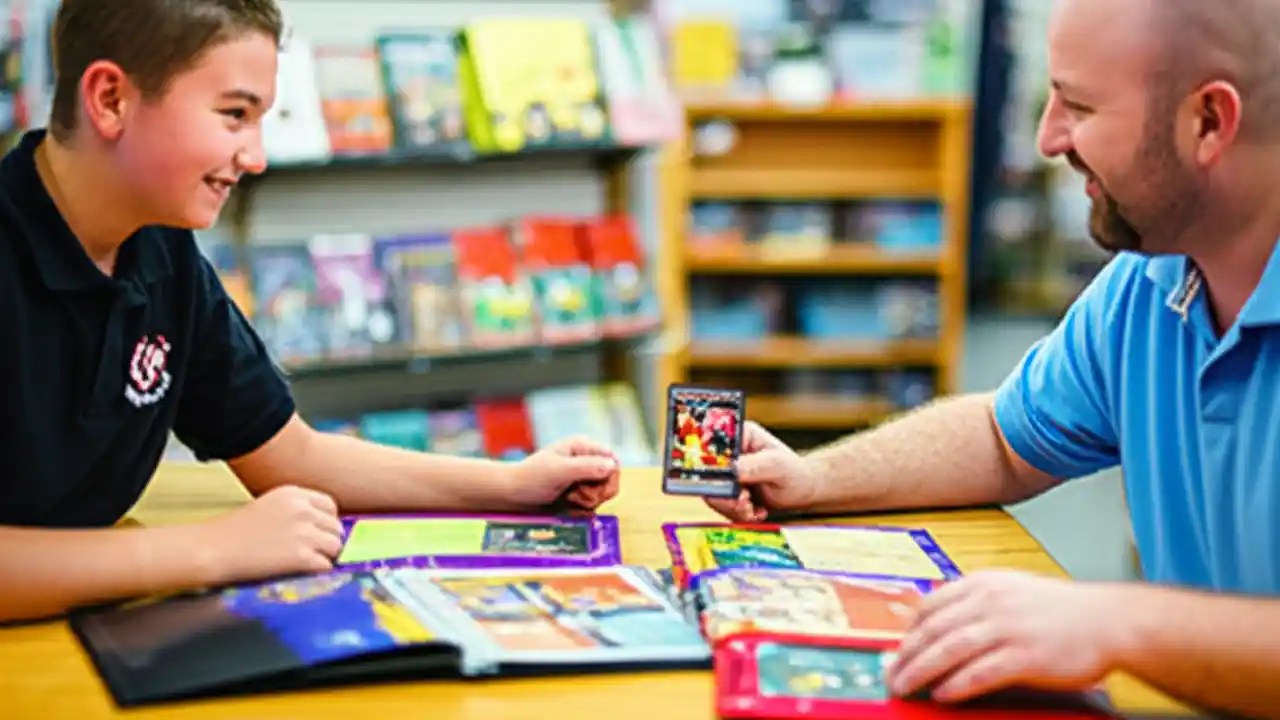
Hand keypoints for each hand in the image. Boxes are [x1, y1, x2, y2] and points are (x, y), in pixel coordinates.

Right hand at [195, 485, 343, 584]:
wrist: (212, 549)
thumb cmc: (233, 532)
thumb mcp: (268, 506)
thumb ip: (294, 511)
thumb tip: (321, 527)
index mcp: (294, 493)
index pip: (329, 505)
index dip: (326, 522)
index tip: (317, 534)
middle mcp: (303, 509)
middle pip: (335, 527)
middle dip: (327, 541)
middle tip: (312, 552)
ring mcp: (303, 532)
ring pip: (336, 546)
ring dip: (325, 557)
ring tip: (307, 563)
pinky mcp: (300, 556)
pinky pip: (326, 565)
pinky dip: (317, 571)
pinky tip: (301, 572)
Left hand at [513, 437, 620, 512]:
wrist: (510, 495)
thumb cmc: (530, 478)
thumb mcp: (558, 471)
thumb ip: (586, 467)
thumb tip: (612, 465)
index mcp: (582, 446)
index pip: (612, 460)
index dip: (609, 477)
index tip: (597, 489)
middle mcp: (585, 460)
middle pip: (610, 479)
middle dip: (597, 492)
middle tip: (578, 496)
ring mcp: (582, 477)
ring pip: (602, 494)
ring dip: (588, 502)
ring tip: (569, 500)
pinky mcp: (577, 493)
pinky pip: (592, 504)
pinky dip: (582, 509)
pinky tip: (569, 508)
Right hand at [704, 421, 819, 521]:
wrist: (803, 492)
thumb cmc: (795, 472)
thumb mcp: (777, 466)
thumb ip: (755, 466)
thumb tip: (732, 470)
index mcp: (739, 436)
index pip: (711, 444)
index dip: (708, 461)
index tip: (723, 481)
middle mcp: (729, 454)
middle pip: (707, 472)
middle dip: (723, 493)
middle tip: (744, 502)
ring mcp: (727, 474)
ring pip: (713, 492)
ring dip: (732, 506)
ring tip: (753, 509)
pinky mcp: (729, 491)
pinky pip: (722, 505)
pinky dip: (737, 513)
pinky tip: (756, 512)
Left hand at [886, 569, 1126, 702]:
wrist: (1110, 620)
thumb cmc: (1062, 610)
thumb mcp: (1012, 590)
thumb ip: (976, 600)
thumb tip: (939, 619)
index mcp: (984, 584)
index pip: (930, 605)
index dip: (907, 630)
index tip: (896, 649)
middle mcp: (991, 602)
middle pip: (933, 630)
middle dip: (906, 655)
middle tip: (890, 675)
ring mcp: (1008, 628)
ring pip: (949, 650)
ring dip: (920, 671)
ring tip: (904, 687)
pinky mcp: (1026, 656)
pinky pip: (981, 673)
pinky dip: (957, 685)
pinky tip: (942, 695)